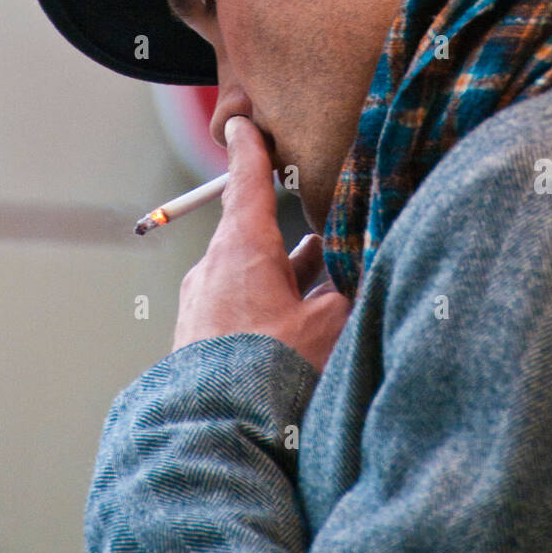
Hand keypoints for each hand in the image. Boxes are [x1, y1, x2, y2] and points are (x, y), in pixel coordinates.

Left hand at [170, 116, 351, 372]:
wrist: (212, 428)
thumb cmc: (271, 368)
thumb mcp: (327, 324)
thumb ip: (343, 291)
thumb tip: (353, 278)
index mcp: (243, 246)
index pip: (247, 182)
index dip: (251, 151)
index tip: (243, 124)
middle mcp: (215, 266)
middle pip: (252, 230)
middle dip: (286, 229)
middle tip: (317, 225)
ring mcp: (202, 301)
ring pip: (248, 270)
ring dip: (281, 272)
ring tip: (320, 281)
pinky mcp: (198, 334)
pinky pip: (236, 302)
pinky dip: (265, 301)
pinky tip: (289, 324)